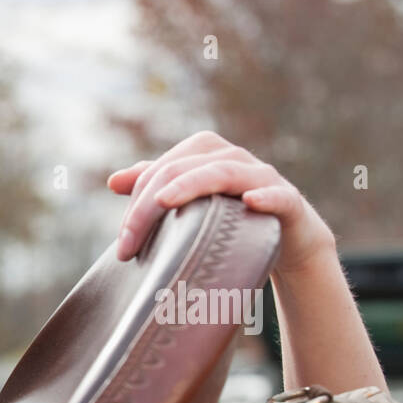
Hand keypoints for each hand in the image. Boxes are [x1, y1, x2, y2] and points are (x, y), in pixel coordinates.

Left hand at [106, 130, 334, 274]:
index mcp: (205, 154)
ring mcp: (262, 177)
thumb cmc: (230, 219)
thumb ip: (155, 188)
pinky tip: (250, 202)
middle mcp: (232, 159)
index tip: (122, 244)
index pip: (160, 170)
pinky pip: (280, 195)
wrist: (287, 238)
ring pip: (224, 171)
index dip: (135, 205)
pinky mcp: (289, 202)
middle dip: (148, 206)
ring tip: (164, 201)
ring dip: (192, 186)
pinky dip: (266, 196)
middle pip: (182, 169)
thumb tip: (113, 181)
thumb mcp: (190, 205)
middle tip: (127, 247)